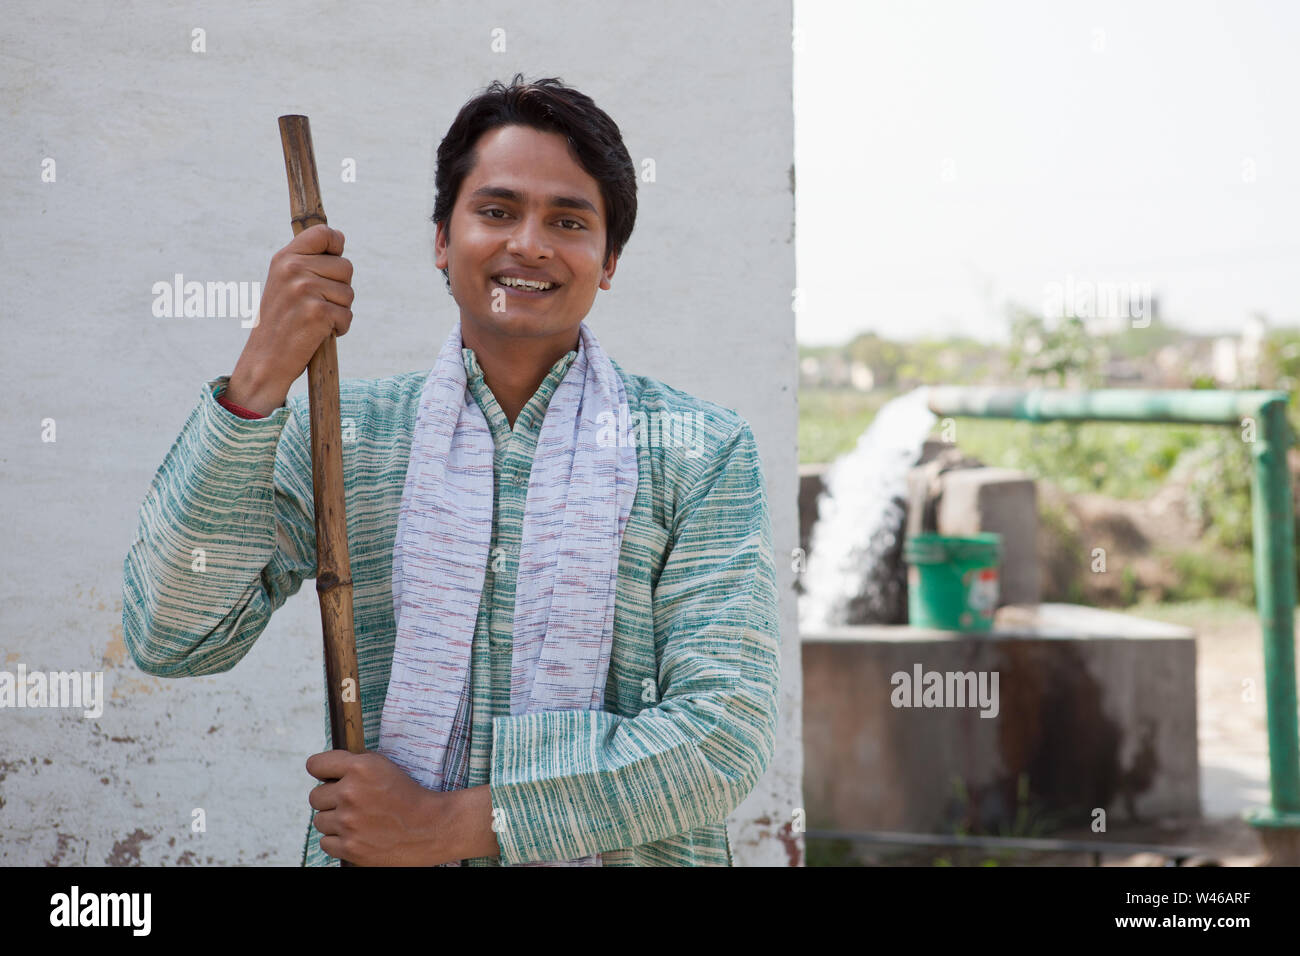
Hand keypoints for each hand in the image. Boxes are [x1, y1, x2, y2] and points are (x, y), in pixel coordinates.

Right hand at [226, 224, 353, 415]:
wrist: (265, 360)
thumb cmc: (280, 323)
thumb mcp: (285, 283)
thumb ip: (309, 260)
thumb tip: (340, 237)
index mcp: (284, 259)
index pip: (323, 234)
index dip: (336, 245)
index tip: (334, 257)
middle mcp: (293, 269)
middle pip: (346, 267)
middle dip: (340, 288)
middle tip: (316, 305)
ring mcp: (305, 290)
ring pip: (349, 293)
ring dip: (339, 310)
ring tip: (314, 320)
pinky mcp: (318, 312)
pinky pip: (347, 315)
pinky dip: (339, 328)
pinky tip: (318, 334)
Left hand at [305, 749, 453, 865]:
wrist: (432, 827)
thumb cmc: (409, 795)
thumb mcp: (384, 767)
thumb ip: (354, 765)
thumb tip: (327, 771)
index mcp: (360, 768)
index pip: (315, 765)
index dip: (322, 771)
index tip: (329, 777)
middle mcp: (350, 793)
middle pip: (315, 796)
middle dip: (330, 799)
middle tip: (352, 802)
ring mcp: (348, 822)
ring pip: (319, 820)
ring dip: (335, 821)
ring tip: (358, 820)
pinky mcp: (350, 847)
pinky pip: (325, 842)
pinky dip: (338, 841)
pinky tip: (357, 835)